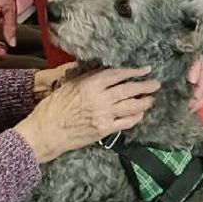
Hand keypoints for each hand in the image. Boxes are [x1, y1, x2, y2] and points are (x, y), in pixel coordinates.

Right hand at [14, 67, 160, 162]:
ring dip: (144, 102)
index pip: (118, 74)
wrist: (46, 132)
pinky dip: (135, 117)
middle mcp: (100, 98)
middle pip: (129, 90)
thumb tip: (106, 70)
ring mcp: (104, 115)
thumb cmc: (54, 106)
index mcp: (91, 84)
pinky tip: (140, 114)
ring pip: (131, 106)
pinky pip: (126, 123)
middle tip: (156, 84)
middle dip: (145, 86)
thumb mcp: (70, 84)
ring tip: (151, 99)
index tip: (145, 70)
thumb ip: (89, 77)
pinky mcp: (104, 130)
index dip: (134, 72)